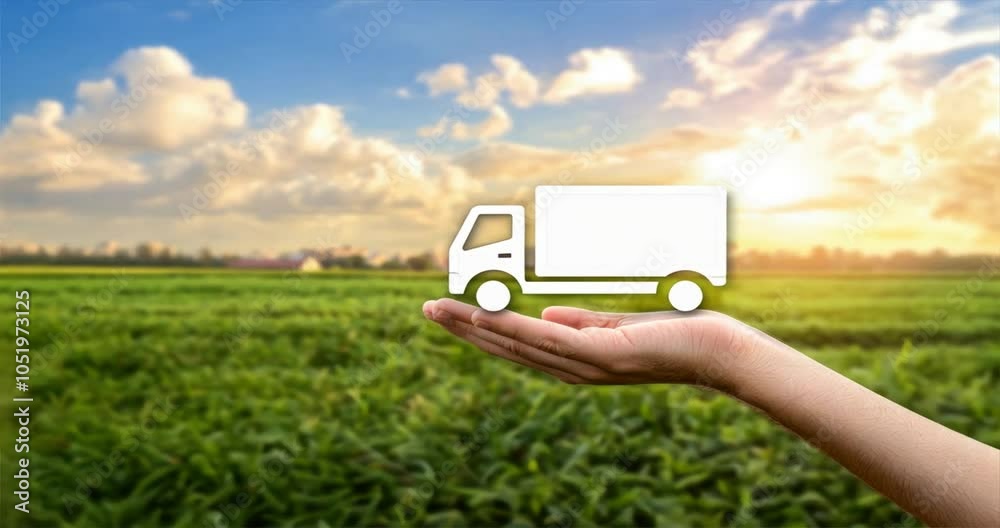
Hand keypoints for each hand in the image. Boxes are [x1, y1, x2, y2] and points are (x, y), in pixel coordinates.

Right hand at [422, 298, 753, 389]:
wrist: (715, 351)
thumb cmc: (671, 336)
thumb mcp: (616, 327)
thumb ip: (581, 323)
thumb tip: (547, 315)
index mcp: (573, 360)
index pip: (516, 346)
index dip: (479, 331)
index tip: (450, 312)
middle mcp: (572, 369)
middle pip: (506, 348)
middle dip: (464, 329)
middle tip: (427, 308)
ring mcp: (584, 365)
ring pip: (517, 344)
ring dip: (476, 326)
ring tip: (442, 308)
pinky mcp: (599, 355)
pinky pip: (546, 339)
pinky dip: (512, 327)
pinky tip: (486, 315)